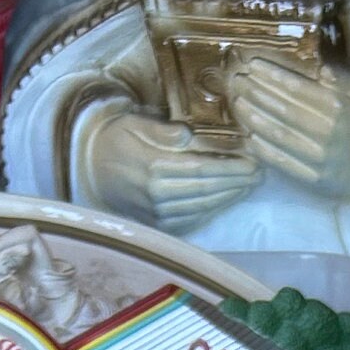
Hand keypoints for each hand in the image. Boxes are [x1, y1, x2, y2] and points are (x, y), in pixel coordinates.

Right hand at [79, 109, 260, 228]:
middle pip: (207, 190)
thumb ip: (164, 131)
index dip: (230, 168)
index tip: (253, 162)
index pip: (203, 169)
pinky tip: (227, 199)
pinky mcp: (160, 225)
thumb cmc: (117, 139)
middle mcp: (158, 196)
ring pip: (203, 206)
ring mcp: (159, 214)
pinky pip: (193, 219)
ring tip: (248, 185)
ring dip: (229, 197)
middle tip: (259, 174)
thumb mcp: (135, 124)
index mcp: (154, 168)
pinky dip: (213, 209)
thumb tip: (189, 135)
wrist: (91, 169)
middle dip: (236, 183)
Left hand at [224, 53, 349, 203]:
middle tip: (237, 81)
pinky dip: (264, 150)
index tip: (252, 63)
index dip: (272, 75)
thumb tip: (319, 68)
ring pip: (280, 135)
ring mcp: (321, 159)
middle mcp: (328, 133)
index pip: (298, 87)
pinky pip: (283, 163)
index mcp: (338, 107)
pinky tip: (249, 137)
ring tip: (238, 103)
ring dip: (255, 119)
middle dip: (257, 93)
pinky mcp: (315, 180)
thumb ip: (338, 78)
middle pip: (284, 109)